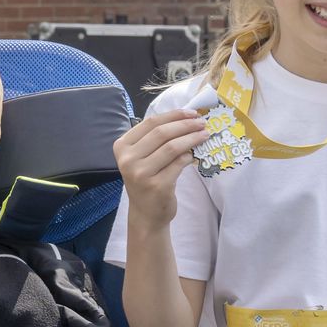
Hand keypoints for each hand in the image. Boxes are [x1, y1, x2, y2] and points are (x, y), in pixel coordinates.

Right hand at [113, 110, 208, 228]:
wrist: (146, 214)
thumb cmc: (145, 180)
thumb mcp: (141, 157)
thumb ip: (154, 139)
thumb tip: (184, 118)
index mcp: (122, 146)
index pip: (150, 122)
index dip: (173, 115)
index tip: (191, 112)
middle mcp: (128, 159)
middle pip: (161, 133)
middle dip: (185, 125)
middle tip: (202, 123)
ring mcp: (141, 173)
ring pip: (172, 147)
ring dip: (191, 138)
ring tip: (204, 135)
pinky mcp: (157, 185)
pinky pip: (178, 164)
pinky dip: (189, 156)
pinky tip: (194, 155)